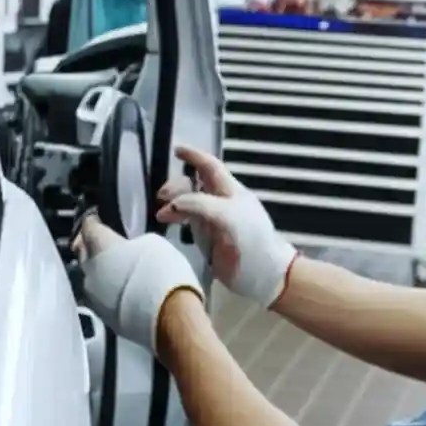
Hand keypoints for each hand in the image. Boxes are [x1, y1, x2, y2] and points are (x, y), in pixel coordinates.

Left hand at [72, 211, 202, 354]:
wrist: (170, 316)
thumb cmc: (164, 275)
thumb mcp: (154, 244)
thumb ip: (133, 242)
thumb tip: (129, 247)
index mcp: (100, 245)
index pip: (87, 225)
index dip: (93, 219)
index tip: (97, 217)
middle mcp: (89, 270)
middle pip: (82, 252)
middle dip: (90, 245)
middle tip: (102, 242)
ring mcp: (92, 295)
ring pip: (88, 276)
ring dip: (98, 271)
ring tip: (115, 268)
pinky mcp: (102, 315)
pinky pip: (98, 296)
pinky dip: (106, 290)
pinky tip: (122, 289)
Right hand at [155, 146, 297, 307]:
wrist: (263, 275)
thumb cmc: (252, 241)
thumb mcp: (229, 217)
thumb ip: (201, 206)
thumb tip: (174, 203)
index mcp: (231, 192)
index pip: (210, 167)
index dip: (195, 156)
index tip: (177, 150)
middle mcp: (221, 201)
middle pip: (195, 183)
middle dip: (178, 184)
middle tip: (162, 195)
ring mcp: (213, 219)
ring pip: (189, 200)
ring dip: (174, 202)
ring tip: (162, 213)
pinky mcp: (207, 236)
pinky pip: (188, 218)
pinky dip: (176, 216)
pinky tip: (166, 220)